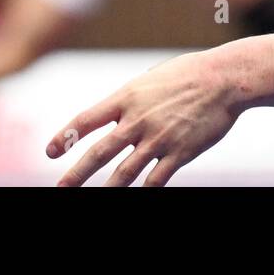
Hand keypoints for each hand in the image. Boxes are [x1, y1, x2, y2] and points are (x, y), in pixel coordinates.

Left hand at [46, 50, 240, 185]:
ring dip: (106, 190)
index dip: (65, 136)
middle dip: (76, 174)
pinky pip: (155, 180)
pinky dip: (144, 191)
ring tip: (93, 200)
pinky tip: (137, 196)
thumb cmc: (188, 74)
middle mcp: (137, 120)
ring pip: (124, 173)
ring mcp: (158, 139)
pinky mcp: (178, 154)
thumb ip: (131, 100)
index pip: (86, 119)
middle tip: (60, 188)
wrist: (224, 79)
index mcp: (127, 97)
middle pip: (99, 152)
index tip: (50, 151)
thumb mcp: (151, 80)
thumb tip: (116, 115)